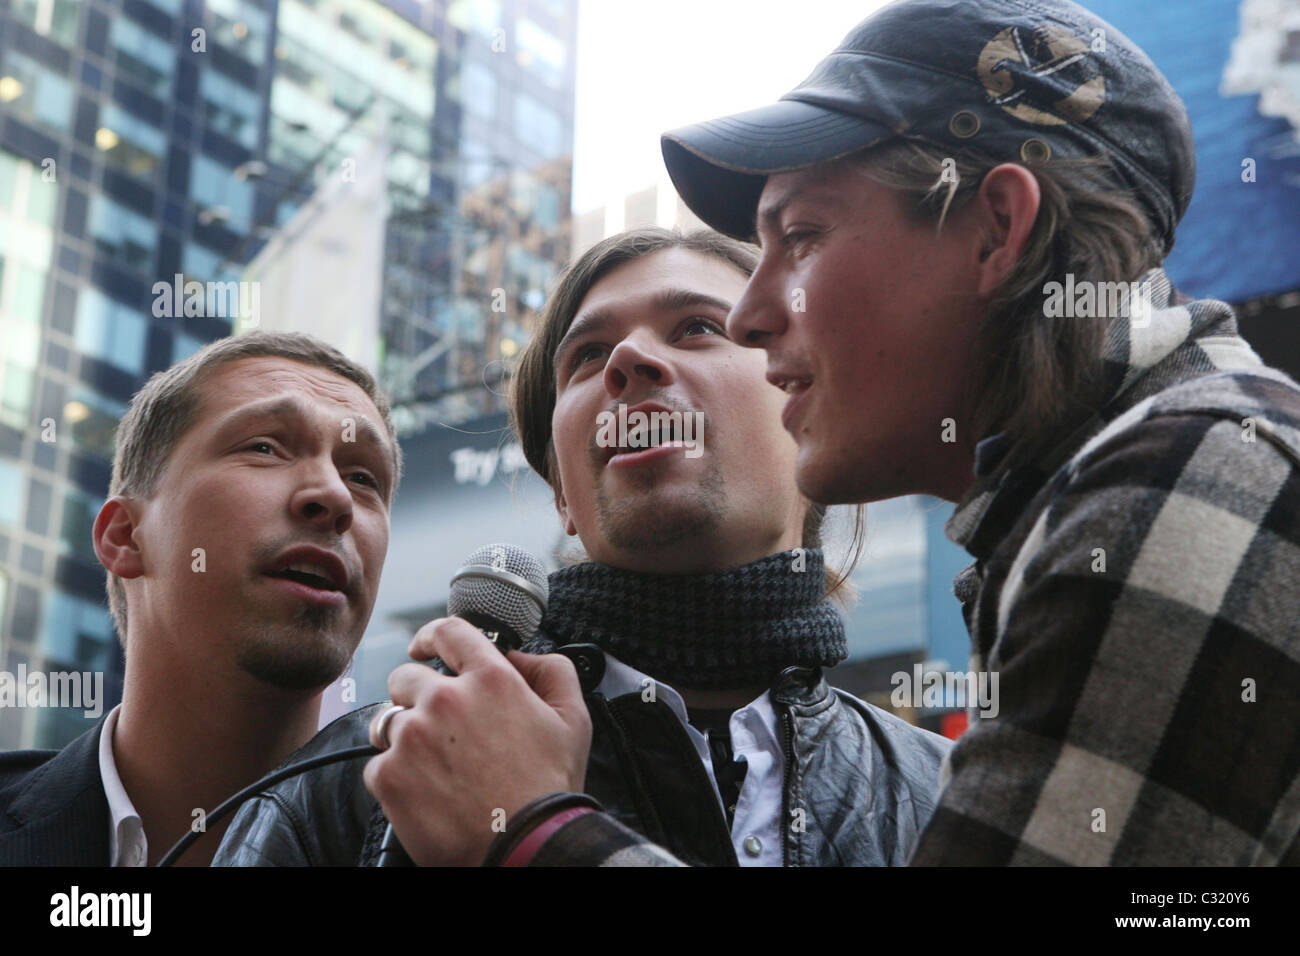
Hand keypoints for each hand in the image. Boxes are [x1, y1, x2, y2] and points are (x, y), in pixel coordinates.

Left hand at [363, 617, 591, 865]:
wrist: (523, 848)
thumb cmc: (548, 790)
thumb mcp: (574, 720)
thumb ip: (551, 671)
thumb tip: (520, 656)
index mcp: (490, 680)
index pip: (448, 632)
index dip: (431, 636)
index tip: (424, 647)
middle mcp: (446, 700)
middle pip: (406, 677)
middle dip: (418, 696)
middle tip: (441, 730)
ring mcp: (412, 736)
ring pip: (388, 721)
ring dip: (405, 736)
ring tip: (436, 767)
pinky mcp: (389, 775)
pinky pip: (378, 764)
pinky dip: (397, 776)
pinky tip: (427, 793)